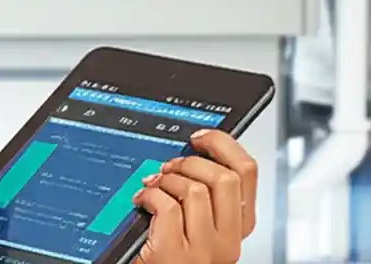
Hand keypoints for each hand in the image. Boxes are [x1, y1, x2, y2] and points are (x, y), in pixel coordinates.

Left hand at [132, 129, 258, 263]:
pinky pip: (168, 206)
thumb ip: (204, 195)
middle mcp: (227, 240)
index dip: (223, 144)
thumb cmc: (168, 252)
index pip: (247, 172)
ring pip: (196, 190)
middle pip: (226, 177)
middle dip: (192, 162)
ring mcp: (204, 251)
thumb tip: (192, 154)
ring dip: (166, 181)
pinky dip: (149, 196)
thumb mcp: (197, 222)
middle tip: (169, 168)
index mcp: (237, 226)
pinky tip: (142, 202)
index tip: (200, 138)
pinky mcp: (175, 255)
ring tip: (154, 188)